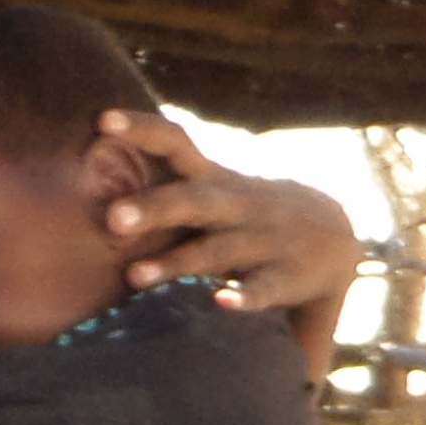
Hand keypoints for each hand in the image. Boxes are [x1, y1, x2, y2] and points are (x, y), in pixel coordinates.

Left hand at [100, 110, 361, 326]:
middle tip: (111, 219)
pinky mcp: (286, 276)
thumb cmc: (247, 216)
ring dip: (177, 262)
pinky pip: (264, 287)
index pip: (177, 143)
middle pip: (192, 200)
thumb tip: (90, 172)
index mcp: (214, 181)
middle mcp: (237, 205)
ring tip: (135, 277)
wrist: (335, 239)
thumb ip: (163, 182)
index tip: (102, 120)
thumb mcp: (212, 191)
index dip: (142, 128)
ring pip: (217, 250)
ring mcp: (264, 240)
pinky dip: (246, 297)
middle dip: (153, 207)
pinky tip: (223, 305)